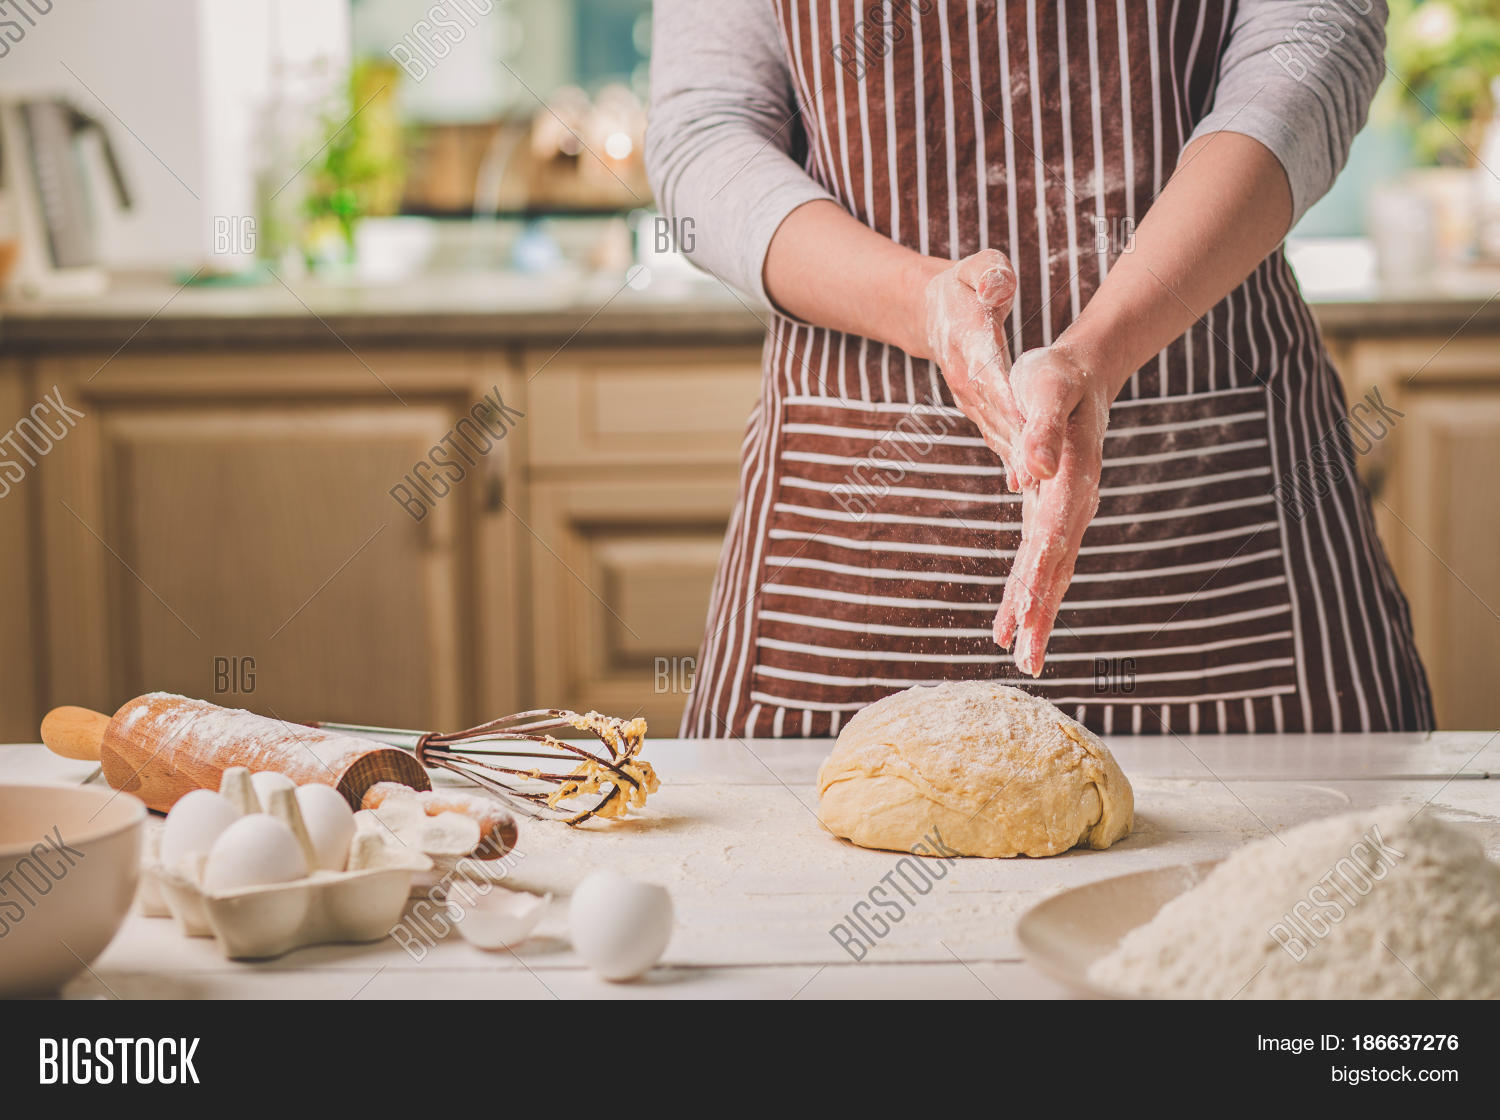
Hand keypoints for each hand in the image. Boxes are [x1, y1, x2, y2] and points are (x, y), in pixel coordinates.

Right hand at [922, 249, 1032, 490]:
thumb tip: (999, 289)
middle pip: (993, 411)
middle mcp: (963, 377)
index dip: (1006, 396)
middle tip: (1041, 469)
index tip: (1025, 421)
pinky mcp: (975, 411)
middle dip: (1016, 440)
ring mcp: (967, 398)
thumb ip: (990, 273)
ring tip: (1041, 487)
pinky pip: (995, 436)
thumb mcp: (977, 265)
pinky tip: (1029, 488)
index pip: (987, 369)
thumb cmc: (964, 285)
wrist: (932, 314)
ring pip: (995, 430)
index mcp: (966, 340)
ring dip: (1016, 459)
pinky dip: (1011, 460)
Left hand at [991, 343, 1111, 674]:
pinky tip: (1008, 622)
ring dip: (1035, 615)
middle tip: (1028, 662)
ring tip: (1021, 657)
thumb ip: (1040, 431)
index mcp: (1074, 478)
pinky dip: (1025, 593)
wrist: (1078, 373)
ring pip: (1050, 573)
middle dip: (1041, 615)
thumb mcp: (1046, 389)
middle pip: (1057, 568)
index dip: (1039, 577)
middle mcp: (1075, 504)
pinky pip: (1039, 562)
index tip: (1027, 615)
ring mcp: (1066, 514)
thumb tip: (1027, 473)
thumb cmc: (1056, 377)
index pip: (1053, 537)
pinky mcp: (1052, 515)